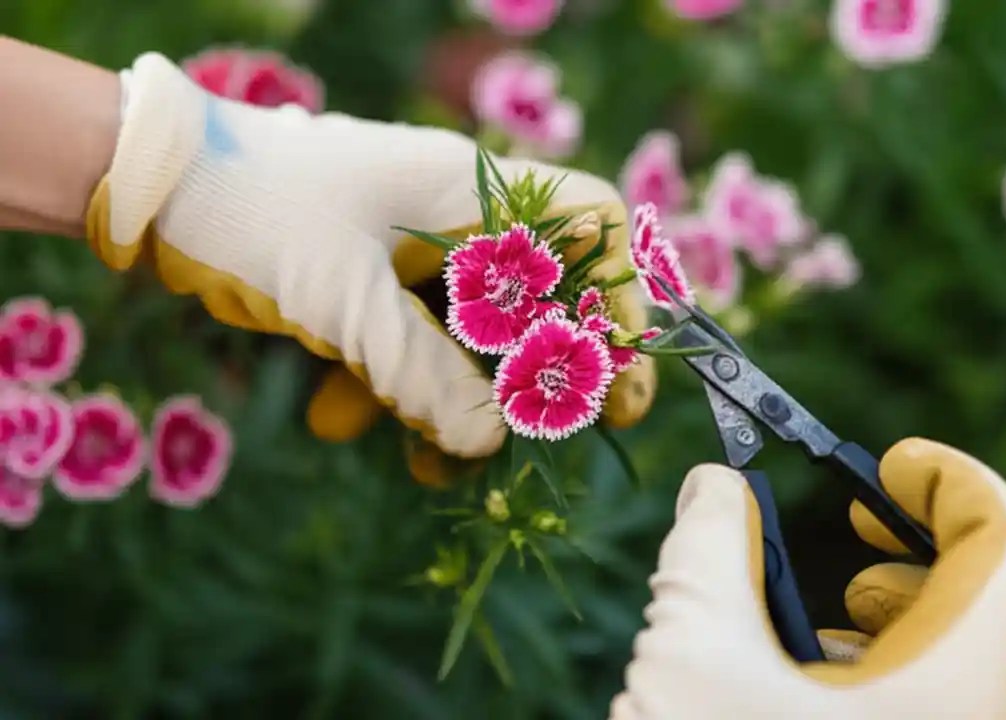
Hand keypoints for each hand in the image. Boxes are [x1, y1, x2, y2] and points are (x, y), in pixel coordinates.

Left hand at [84, 53, 654, 474]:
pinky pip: (406, 343)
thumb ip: (422, 376)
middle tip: (535, 445)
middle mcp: (455, 218)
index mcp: (470, 191)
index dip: (620, 296)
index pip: (589, 224)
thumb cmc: (254, 216)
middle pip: (535, 300)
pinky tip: (337, 423)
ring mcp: (413, 251)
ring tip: (425, 467)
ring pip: (468, 336)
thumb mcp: (344, 302)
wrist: (151, 189)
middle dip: (532, 382)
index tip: (618, 377)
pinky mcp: (371, 284)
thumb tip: (489, 440)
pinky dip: (387, 389)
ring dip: (448, 403)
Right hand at [611, 438, 1005, 719]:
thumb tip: (718, 487)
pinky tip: (813, 698)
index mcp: (946, 705)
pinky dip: (904, 693)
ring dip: (922, 638)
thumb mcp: (689, 648)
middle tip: (868, 567)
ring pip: (994, 698)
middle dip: (950, 579)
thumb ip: (709, 543)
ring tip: (830, 635)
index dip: (959, 485)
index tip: (890, 468)